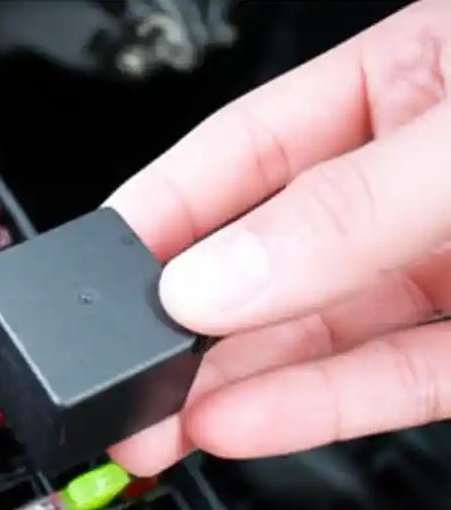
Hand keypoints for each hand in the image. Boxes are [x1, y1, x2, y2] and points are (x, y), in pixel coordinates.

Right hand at [107, 0, 450, 475]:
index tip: (94, 273)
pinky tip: (238, 425)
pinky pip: (387, 383)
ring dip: (225, 385)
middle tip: (112, 373)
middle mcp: (416, 185)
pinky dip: (313, 411)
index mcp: (409, 85)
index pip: (244, 150)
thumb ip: (346, 210)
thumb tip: (210, 279)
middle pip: (263, 259)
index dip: (159, 210)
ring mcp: (450, 269)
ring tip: (150, 421)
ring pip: (315, 334)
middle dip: (178, 323)